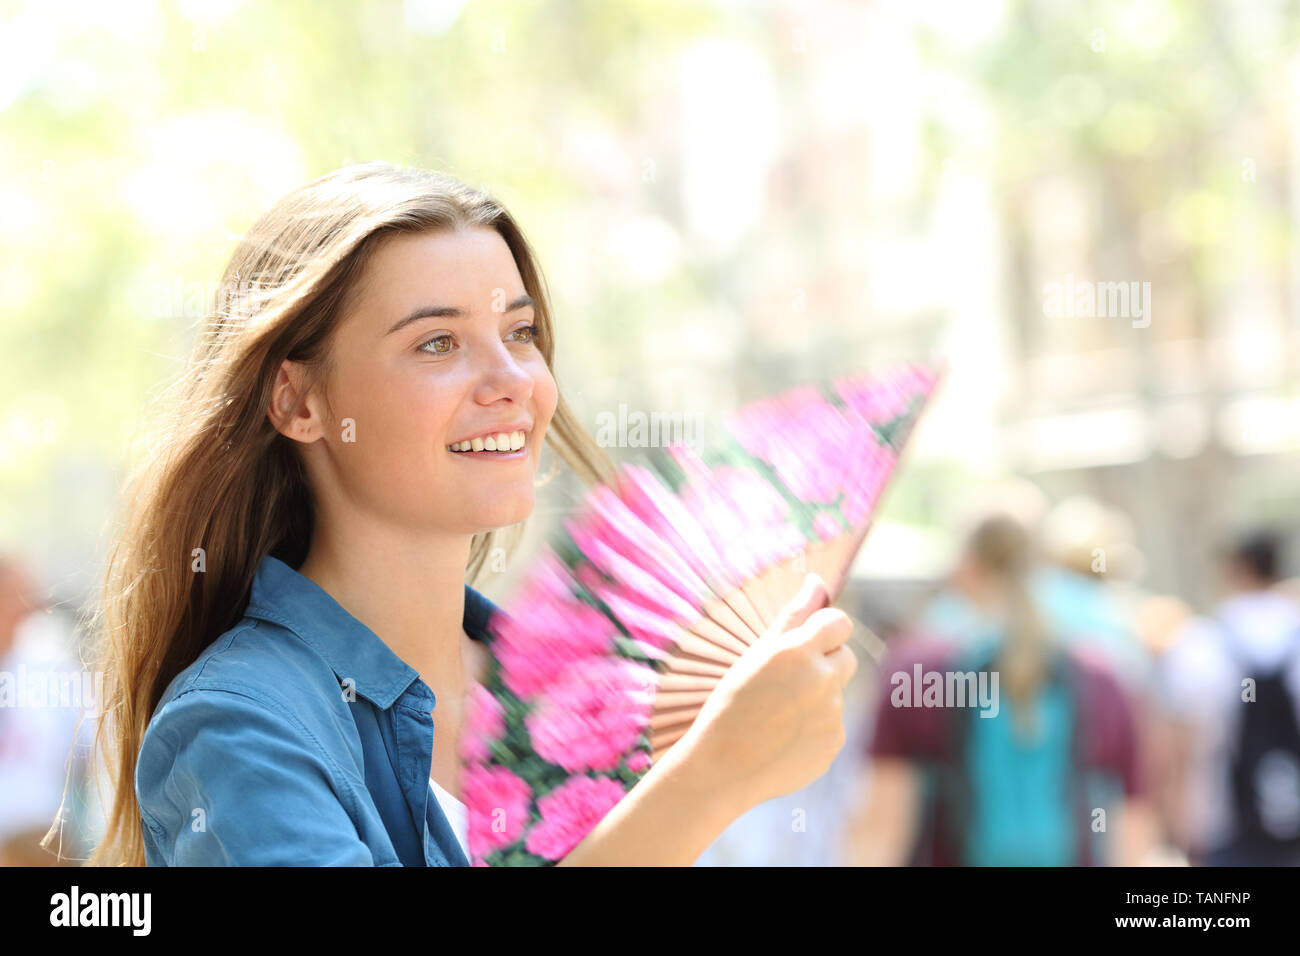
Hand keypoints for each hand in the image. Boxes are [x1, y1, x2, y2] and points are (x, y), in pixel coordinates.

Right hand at [679, 572, 857, 812]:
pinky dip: (815, 726)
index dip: (824, 629)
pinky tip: (783, 735)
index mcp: (798, 651)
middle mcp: (822, 680)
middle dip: (824, 661)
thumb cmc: (732, 702)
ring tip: (777, 712)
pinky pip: (833, 724)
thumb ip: (794, 614)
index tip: (806, 640)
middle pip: (845, 656)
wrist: (723, 765)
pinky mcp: (834, 743)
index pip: (840, 623)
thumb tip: (817, 581)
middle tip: (787, 678)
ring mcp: (832, 715)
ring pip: (836, 692)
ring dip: (816, 695)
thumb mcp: (756, 652)